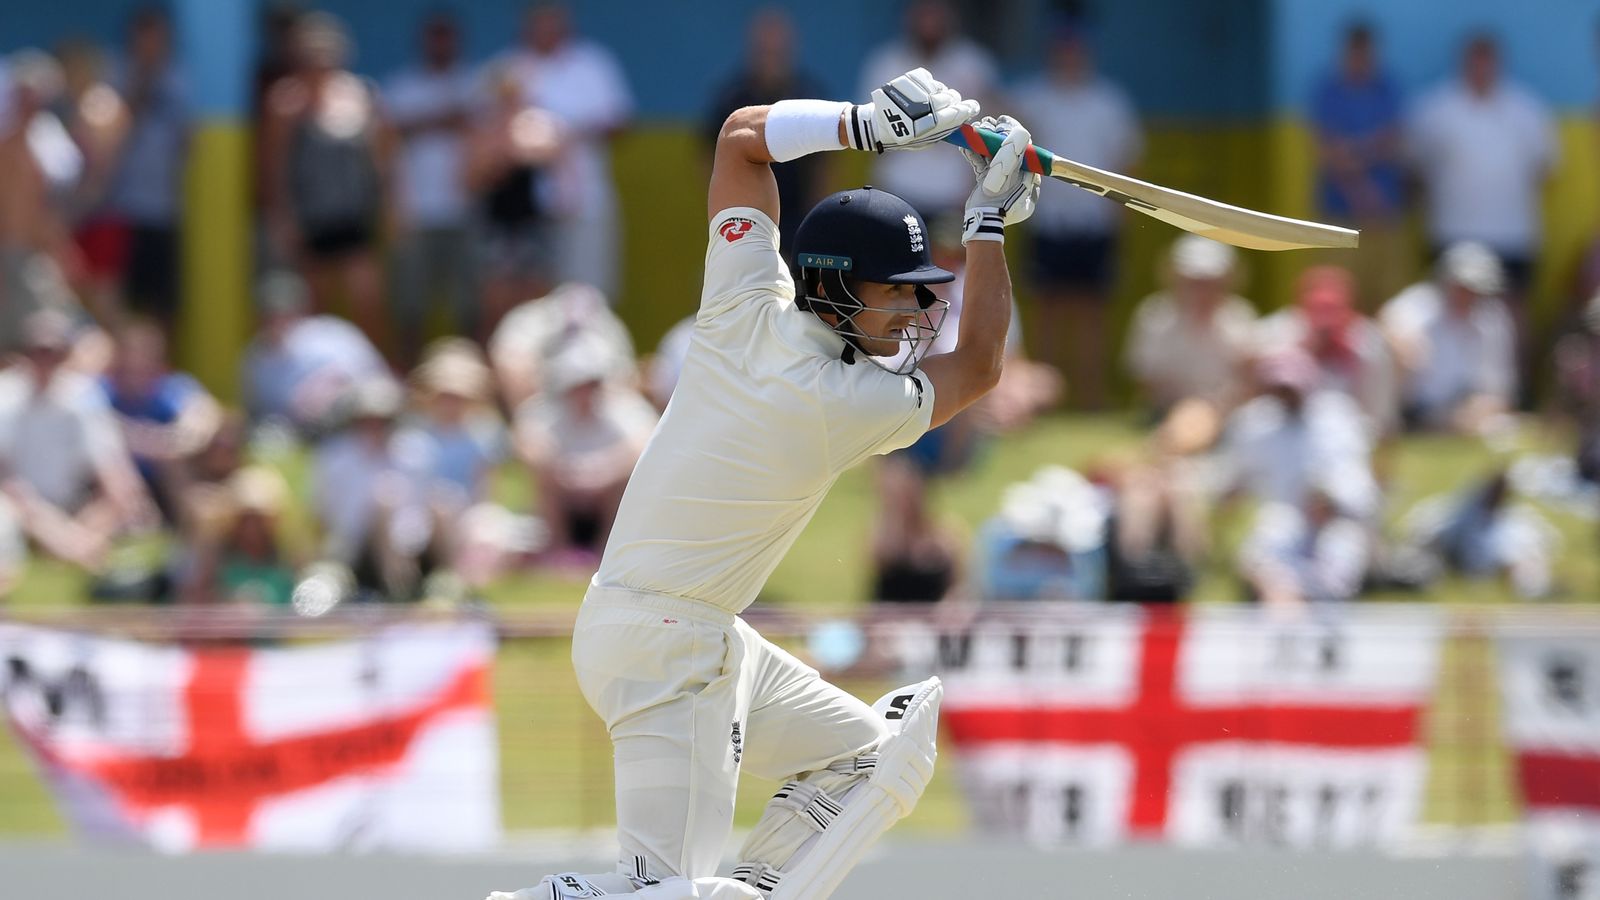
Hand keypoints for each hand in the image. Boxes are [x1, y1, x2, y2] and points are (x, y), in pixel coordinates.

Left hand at [848, 67, 977, 152]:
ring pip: (941, 88)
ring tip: (926, 104)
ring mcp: (918, 90)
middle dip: (954, 102)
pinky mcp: (910, 79)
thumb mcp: (922, 142)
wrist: (875, 125)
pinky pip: (929, 80)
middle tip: (947, 108)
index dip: (967, 109)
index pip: (956, 112)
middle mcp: (925, 104)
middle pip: (952, 98)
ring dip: (939, 95)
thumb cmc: (901, 137)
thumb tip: (961, 122)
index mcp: (929, 123)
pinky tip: (919, 95)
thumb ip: (942, 132)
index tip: (973, 107)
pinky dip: (928, 86)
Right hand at [959, 116, 1040, 243]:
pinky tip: (965, 144)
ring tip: (975, 130)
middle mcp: (1014, 177)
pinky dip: (973, 154)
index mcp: (1027, 177)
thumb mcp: (1018, 181)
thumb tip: (1023, 138)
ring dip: (982, 141)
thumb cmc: (1004, 204)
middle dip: (995, 135)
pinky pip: (979, 164)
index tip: (1004, 123)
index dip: (1014, 133)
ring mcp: (998, 179)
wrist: (984, 222)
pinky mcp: (984, 182)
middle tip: (987, 124)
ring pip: (991, 154)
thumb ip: (1020, 160)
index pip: (1024, 149)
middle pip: (1006, 149)